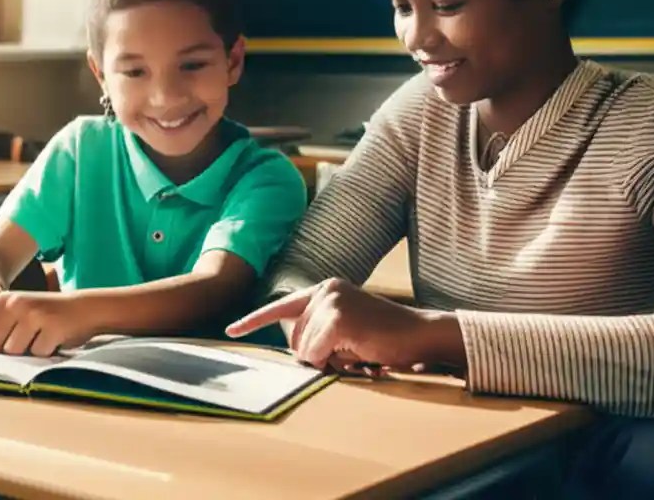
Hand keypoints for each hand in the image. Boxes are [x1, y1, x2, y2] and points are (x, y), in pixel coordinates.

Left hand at [0, 291, 93, 356]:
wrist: (82, 308)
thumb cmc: (44, 316)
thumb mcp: (18, 313)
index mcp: (4, 301)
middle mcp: (16, 305)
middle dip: (4, 350)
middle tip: (23, 337)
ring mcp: (34, 315)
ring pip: (15, 352)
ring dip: (25, 351)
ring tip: (39, 336)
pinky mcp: (52, 327)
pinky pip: (38, 353)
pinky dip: (44, 352)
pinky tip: (52, 338)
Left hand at [225, 278, 463, 372]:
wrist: (422, 334)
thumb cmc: (386, 338)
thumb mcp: (347, 329)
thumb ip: (319, 332)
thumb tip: (297, 355)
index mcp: (324, 290)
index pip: (281, 307)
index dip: (254, 320)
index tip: (231, 329)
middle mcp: (324, 290)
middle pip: (295, 339)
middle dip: (317, 356)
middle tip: (350, 353)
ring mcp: (331, 302)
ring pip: (306, 350)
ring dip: (330, 361)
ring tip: (358, 350)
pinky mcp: (337, 318)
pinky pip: (318, 355)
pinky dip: (334, 363)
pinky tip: (358, 352)